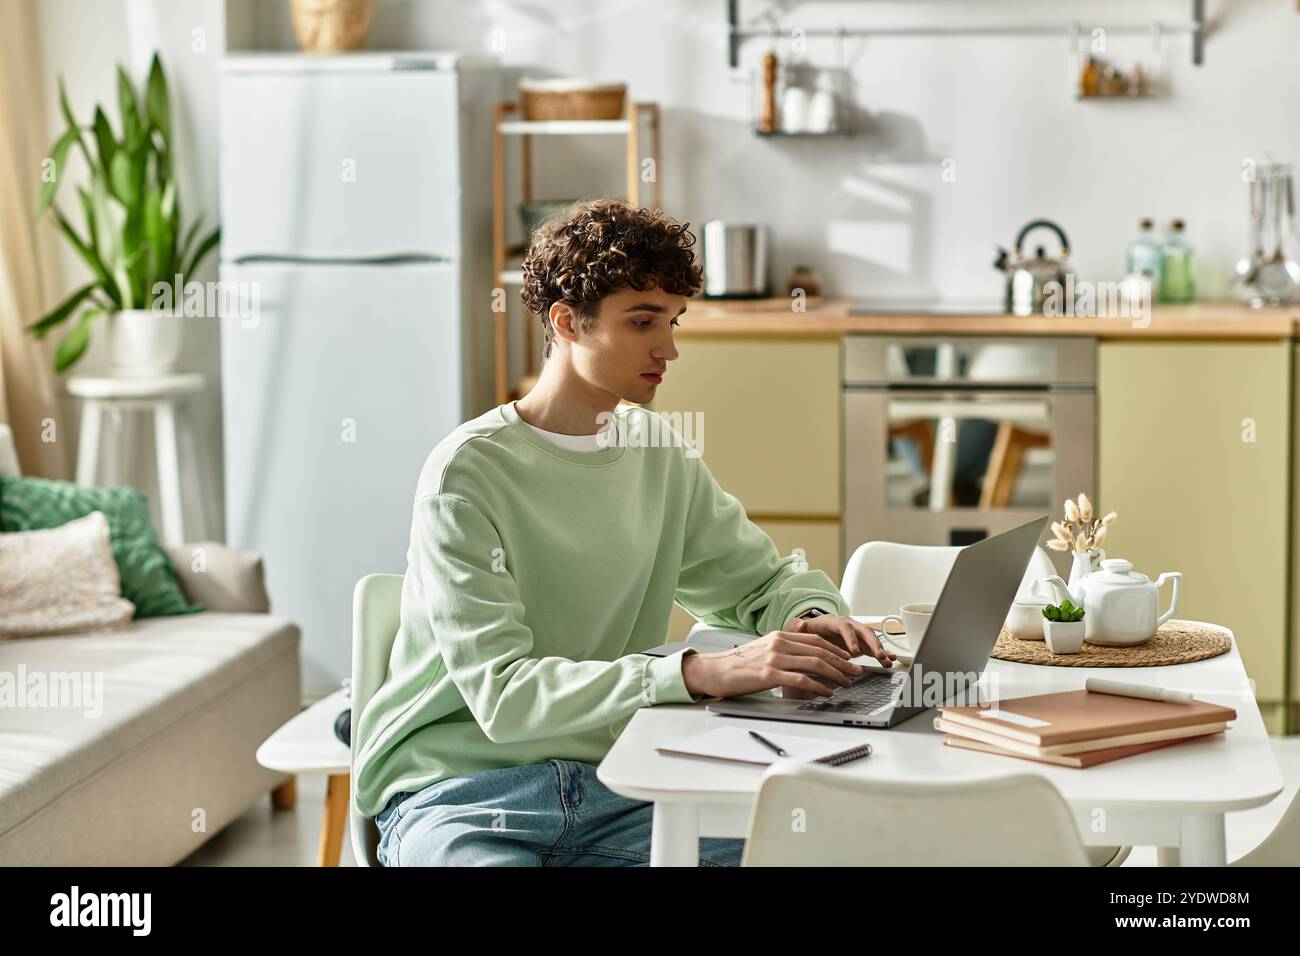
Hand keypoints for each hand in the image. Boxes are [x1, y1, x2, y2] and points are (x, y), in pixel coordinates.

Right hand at [680, 630, 866, 699]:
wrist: (714, 670)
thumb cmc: (737, 664)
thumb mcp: (763, 650)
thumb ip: (783, 650)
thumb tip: (805, 660)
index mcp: (780, 635)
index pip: (816, 639)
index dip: (836, 649)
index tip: (849, 658)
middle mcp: (780, 643)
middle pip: (820, 651)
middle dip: (843, 662)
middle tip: (857, 672)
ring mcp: (775, 658)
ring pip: (815, 663)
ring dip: (836, 675)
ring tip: (847, 683)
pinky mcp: (770, 674)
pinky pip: (802, 680)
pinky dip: (818, 687)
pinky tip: (826, 693)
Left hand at [784, 614, 897, 668]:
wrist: (812, 633)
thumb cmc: (807, 631)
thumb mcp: (799, 629)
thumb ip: (797, 627)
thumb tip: (799, 624)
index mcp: (833, 622)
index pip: (844, 627)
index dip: (850, 638)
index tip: (854, 650)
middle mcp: (848, 627)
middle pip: (864, 631)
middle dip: (873, 643)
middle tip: (880, 655)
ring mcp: (855, 635)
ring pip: (872, 640)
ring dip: (881, 649)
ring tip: (887, 660)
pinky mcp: (860, 644)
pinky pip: (873, 648)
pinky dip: (882, 653)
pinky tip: (890, 660)